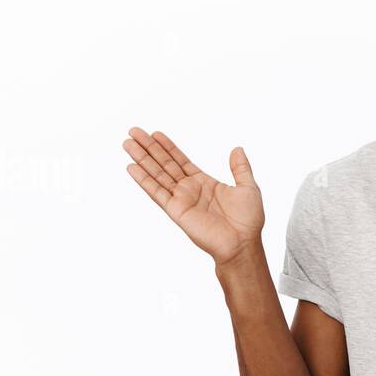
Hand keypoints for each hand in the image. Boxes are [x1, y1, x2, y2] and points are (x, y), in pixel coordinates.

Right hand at [122, 126, 264, 264]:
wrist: (242, 243)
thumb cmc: (248, 221)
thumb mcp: (248, 187)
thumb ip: (240, 168)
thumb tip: (237, 149)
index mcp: (204, 183)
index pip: (180, 161)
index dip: (168, 147)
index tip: (155, 134)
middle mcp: (189, 190)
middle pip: (164, 164)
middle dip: (149, 148)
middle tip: (134, 132)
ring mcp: (181, 200)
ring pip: (157, 174)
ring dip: (142, 159)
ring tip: (127, 144)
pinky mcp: (176, 211)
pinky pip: (156, 192)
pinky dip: (143, 180)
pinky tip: (132, 168)